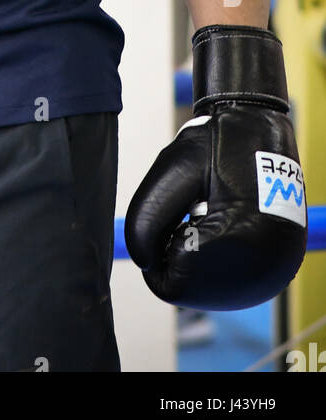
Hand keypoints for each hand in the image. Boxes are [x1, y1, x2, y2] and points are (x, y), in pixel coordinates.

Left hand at [125, 25, 306, 309]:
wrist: (258, 128)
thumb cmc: (214, 145)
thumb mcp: (170, 173)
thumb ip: (145, 220)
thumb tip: (143, 261)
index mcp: (237, 250)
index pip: (170, 284)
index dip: (159, 247)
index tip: (179, 209)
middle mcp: (263, 274)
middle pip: (187, 290)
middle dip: (177, 252)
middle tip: (193, 209)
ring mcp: (274, 276)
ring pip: (206, 288)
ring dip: (195, 256)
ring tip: (209, 215)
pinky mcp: (277, 270)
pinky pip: (228, 282)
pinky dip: (214, 259)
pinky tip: (222, 225)